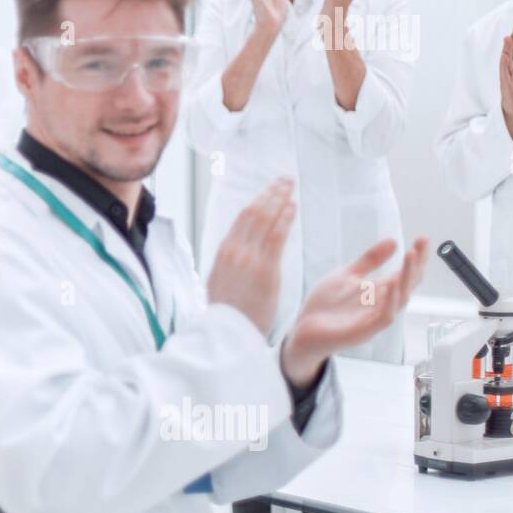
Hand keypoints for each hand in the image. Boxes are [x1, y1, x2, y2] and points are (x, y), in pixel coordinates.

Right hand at [205, 177, 295, 334]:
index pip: (242, 218)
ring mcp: (249, 258)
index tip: (270, 190)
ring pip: (265, 220)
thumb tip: (236, 253)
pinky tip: (292, 207)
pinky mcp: (265, 269)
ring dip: (279, 199)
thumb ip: (230, 264)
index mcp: (224, 252)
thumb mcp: (220, 282)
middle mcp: (235, 250)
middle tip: (284, 180)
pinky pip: (276, 237)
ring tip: (290, 186)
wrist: (227, 333)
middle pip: (254, 213)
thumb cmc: (227, 313)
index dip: (258, 200)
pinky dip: (284, 219)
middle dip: (270, 193)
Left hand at [283, 236, 427, 386]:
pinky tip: (393, 283)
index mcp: (379, 292)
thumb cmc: (325, 305)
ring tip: (411, 255)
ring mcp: (374, 319)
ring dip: (407, 278)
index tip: (423, 237)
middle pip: (407, 284)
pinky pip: (384, 317)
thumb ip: (369, 261)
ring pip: (400, 299)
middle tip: (423, 243)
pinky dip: (391, 301)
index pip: (405, 273)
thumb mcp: (347, 276)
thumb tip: (394, 241)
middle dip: (416, 264)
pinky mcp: (363, 331)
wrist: (301, 330)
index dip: (416, 257)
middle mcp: (382, 305)